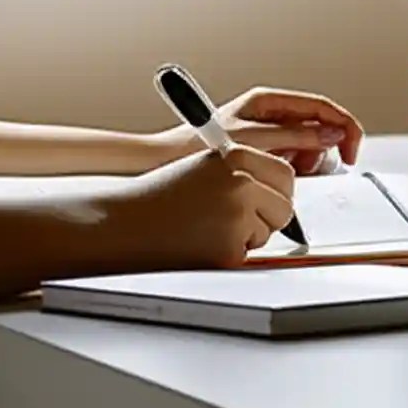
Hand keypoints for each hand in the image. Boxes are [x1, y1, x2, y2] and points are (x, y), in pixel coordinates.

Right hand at [111, 145, 295, 268]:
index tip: (267, 199)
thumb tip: (279, 189)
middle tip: (238, 220)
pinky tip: (201, 243)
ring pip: (269, 232)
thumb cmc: (156, 199)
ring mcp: (237, 215)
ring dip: (247, 235)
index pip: (284, 174)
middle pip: (285, 205)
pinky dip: (230, 254)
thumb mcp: (204, 167)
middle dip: (269, 216)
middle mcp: (240, 180)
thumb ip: (242, 172)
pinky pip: (248, 254)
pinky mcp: (230, 247)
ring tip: (208, 228)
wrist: (122, 224)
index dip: (276, 191)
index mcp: (234, 154)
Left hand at [159, 87, 364, 174]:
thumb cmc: (199, 146)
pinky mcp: (264, 150)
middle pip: (320, 127)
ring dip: (307, 162)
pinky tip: (276, 175)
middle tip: (306, 168)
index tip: (350, 152)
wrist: (166, 160)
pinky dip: (294, 169)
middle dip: (322, 150)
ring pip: (309, 146)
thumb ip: (294, 136)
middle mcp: (272, 113)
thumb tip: (331, 134)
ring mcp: (269, 131)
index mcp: (270, 101)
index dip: (345, 128)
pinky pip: (293, 159)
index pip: (323, 108)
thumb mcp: (253, 141)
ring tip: (285, 171)